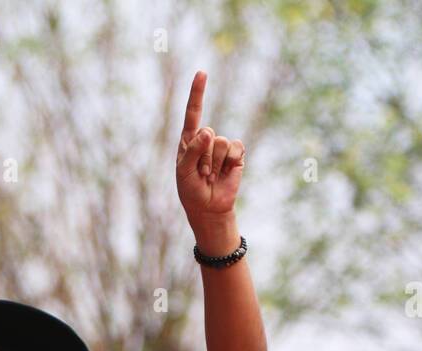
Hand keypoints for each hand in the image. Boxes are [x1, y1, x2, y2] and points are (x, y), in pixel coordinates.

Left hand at [176, 70, 244, 234]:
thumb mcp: (185, 172)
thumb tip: (208, 131)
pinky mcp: (236, 155)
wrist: (209, 208)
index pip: (193, 112)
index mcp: (188, 140)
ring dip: (215, 163)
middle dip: (204, 157)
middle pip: (208, 134)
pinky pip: (236, 148)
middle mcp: (206, 139)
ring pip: (221, 143)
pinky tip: (225, 173)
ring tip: (210, 176)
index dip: (198, 92)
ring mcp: (221, 147)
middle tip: (201, 174)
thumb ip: (193, 151)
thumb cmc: (191, 190)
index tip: (202, 73)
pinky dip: (230, 162)